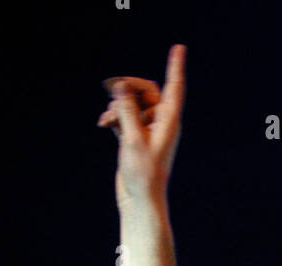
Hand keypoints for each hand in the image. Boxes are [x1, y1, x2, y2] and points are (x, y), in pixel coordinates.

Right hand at [97, 44, 185, 206]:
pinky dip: (115, 117)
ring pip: (132, 104)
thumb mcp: (133, 139)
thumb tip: (121, 87)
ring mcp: (147, 131)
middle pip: (145, 91)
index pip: (173, 87)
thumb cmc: (142, 174)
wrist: (139, 200)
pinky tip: (103, 123)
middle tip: (109, 86)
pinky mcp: (135, 139)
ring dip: (117, 106)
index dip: (175, 67)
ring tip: (106, 119)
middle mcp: (161, 124)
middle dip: (128, 87)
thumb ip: (127, 110)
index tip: (178, 48)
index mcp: (169, 121)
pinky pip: (125, 117)